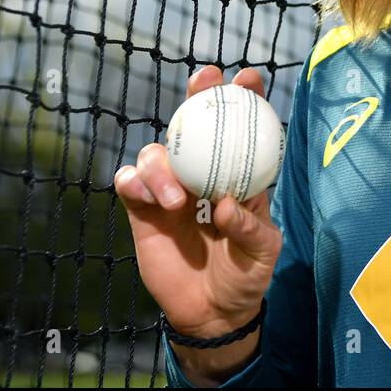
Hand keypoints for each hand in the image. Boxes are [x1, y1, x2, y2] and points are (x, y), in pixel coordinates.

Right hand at [114, 65, 283, 340]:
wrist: (212, 312)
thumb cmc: (246, 275)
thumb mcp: (262, 252)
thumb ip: (249, 227)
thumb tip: (223, 205)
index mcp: (239, 174)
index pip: (242, 128)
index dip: (245, 97)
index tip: (249, 78)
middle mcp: (203, 173)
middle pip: (197, 123)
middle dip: (199, 94)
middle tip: (204, 81)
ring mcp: (170, 189)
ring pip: (157, 152)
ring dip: (163, 165)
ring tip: (178, 200)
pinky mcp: (142, 210)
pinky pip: (129, 182)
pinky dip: (134, 181)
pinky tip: (143, 195)